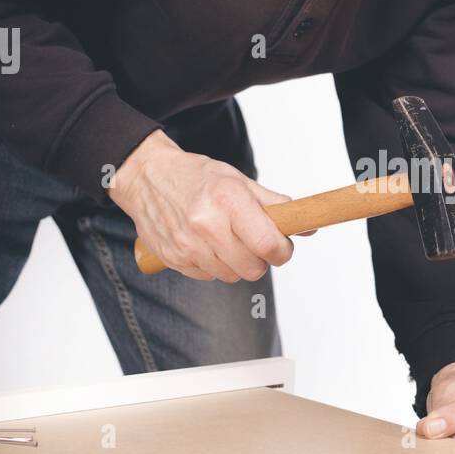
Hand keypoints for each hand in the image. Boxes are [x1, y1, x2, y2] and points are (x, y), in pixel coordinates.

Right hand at [109, 129, 297, 281]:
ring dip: (236, 263)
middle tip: (254, 242)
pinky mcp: (174, 258)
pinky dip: (214, 265)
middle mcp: (206, 224)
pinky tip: (206, 244)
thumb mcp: (238, 181)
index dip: (282, 251)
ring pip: (232, 276)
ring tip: (226, 239)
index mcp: (228, 200)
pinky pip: (209, 276)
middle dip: (261, 259)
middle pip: (253, 268)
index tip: (282, 246)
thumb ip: (274, 204)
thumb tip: (307, 224)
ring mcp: (187, 244)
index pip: (268, 245)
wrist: (147, 177)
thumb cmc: (197, 177)